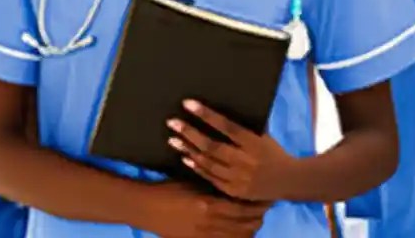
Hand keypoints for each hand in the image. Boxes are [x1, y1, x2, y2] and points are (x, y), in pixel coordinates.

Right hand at [135, 180, 268, 237]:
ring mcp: (204, 237)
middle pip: (246, 225)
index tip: (267, 197)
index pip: (243, 208)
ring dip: (251, 229)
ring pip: (238, 237)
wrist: (147, 208)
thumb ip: (215, 184)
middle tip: (265, 207)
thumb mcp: (194, 182)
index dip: (258, 204)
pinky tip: (241, 232)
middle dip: (259, 216)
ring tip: (256, 219)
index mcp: (210, 205)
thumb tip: (237, 183)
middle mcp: (210, 224)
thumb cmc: (170, 190)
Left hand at [167, 99, 298, 202]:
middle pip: (212, 146)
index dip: (206, 115)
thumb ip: (243, 128)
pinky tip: (185, 158)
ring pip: (208, 163)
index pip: (226, 126)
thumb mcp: (263, 136)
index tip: (188, 104)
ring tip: (173, 139)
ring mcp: (239, 178)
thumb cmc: (273, 152)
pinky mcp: (234, 190)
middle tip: (172, 122)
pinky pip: (211, 178)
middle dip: (190, 133)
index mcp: (254, 142)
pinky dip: (197, 167)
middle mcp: (245, 160)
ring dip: (188, 150)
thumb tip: (218, 114)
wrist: (288, 181)